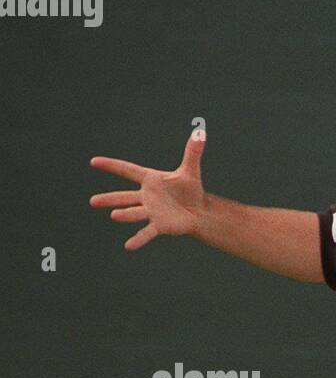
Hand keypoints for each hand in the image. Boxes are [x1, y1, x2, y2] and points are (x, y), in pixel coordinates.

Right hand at [90, 129, 207, 250]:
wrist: (199, 211)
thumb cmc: (191, 190)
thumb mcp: (191, 171)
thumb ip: (193, 152)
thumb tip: (201, 131)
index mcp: (150, 180)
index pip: (128, 170)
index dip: (112, 166)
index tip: (94, 162)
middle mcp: (146, 196)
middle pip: (124, 196)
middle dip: (110, 199)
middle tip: (93, 202)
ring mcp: (151, 211)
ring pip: (133, 213)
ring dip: (124, 214)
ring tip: (114, 216)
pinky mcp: (159, 225)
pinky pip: (147, 232)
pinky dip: (138, 239)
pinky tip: (128, 246)